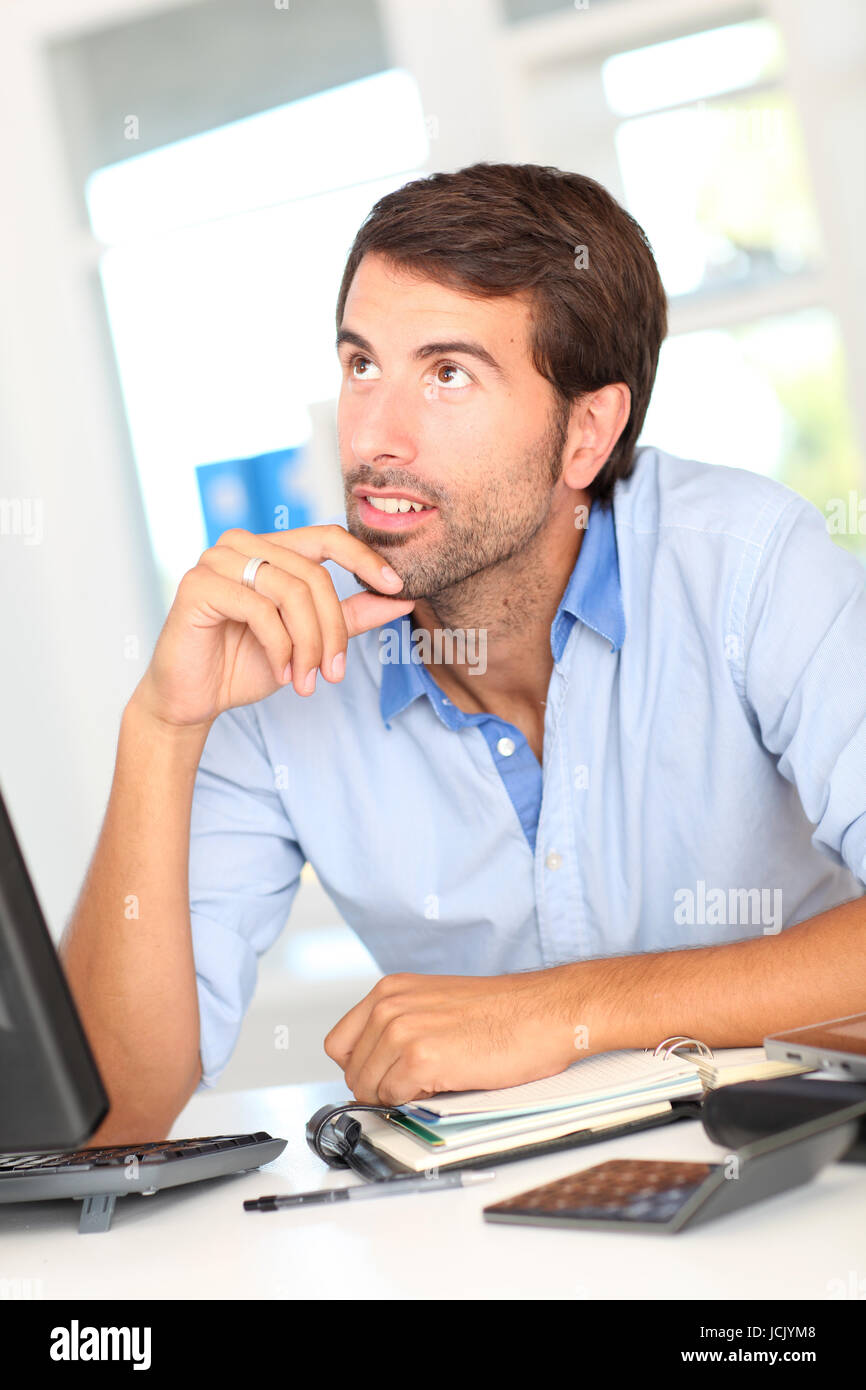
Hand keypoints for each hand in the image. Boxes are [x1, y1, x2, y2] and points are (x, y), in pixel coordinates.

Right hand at [131, 524, 414, 728]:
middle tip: (335, 673)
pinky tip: (280, 672)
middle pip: (314, 574)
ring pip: (291, 592)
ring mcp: (216, 560)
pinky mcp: (198, 585)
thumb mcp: (309, 640)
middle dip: (333, 630)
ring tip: (306, 680)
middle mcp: (241, 544)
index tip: (399, 589)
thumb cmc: (246, 664)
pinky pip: (260, 609)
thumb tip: (402, 599)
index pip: (328, 537)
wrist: (192, 698)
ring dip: (308, 644)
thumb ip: (349, 616)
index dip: (366, 559)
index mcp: (269, 547)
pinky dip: (279, 647)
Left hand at [323, 970, 581, 1104]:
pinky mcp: (421, 1059)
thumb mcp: (434, 1004)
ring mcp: (402, 1031)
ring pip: (369, 1089)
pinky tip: (445, 1084)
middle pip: (352, 1071)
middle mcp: (389, 1006)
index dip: (361, 1066)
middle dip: (379, 1086)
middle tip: (418, 1084)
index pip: (339, 1044)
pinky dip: (416, 1102)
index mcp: (390, 991)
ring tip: (437, 1081)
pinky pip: (395, 1100)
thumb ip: (399, 1026)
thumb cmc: (502, 1013)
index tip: (382, 1076)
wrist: (544, 1013)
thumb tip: (375, 1068)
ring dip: (399, 1096)